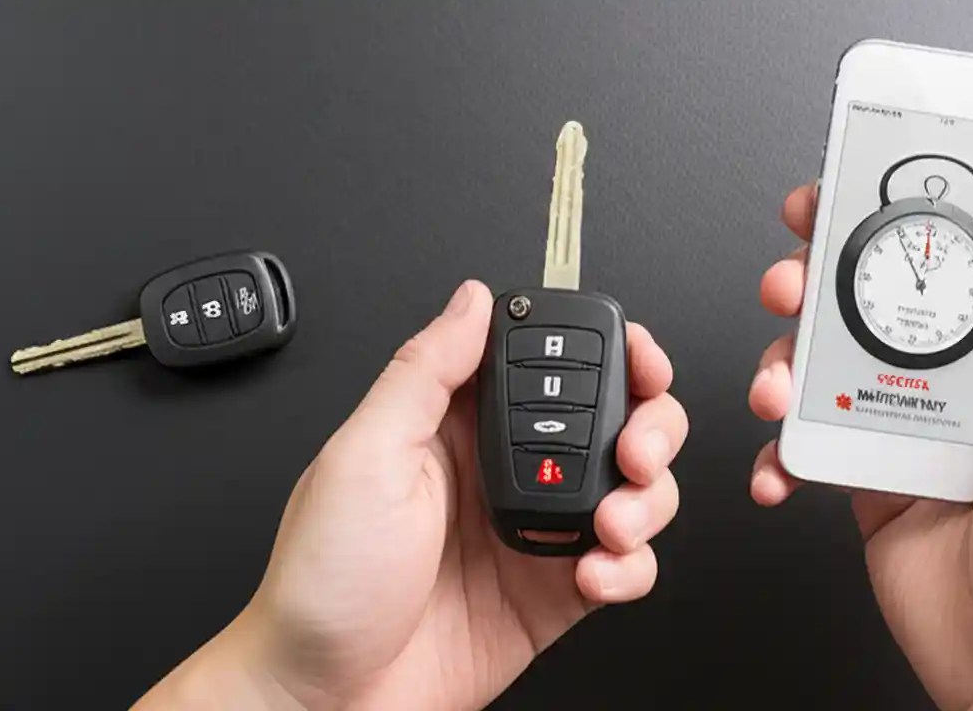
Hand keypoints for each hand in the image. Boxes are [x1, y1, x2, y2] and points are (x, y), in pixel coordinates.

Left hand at [136, 280, 685, 709]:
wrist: (325, 698)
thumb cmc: (322, 583)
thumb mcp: (363, 456)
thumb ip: (425, 372)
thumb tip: (472, 301)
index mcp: (458, 426)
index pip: (551, 365)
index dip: (609, 352)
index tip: (638, 359)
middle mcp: (505, 472)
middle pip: (614, 421)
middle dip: (650, 426)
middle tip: (638, 450)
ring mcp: (537, 532)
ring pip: (634, 491)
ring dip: (648, 501)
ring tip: (614, 522)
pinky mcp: (556, 592)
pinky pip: (625, 565)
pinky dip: (631, 567)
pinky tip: (597, 574)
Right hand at [750, 184, 972, 710]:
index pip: (955, 264)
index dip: (904, 217)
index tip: (856, 185)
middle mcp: (954, 388)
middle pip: (870, 305)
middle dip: (817, 280)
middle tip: (791, 279)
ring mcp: (902, 430)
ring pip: (823, 368)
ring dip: (782, 366)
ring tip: (776, 390)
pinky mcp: (861, 478)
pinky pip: (804, 446)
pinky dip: (779, 454)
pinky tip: (779, 469)